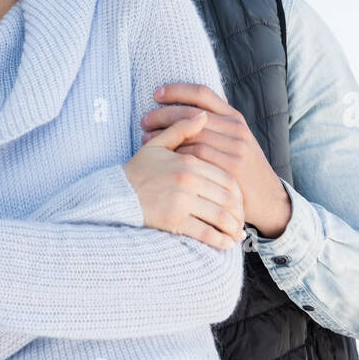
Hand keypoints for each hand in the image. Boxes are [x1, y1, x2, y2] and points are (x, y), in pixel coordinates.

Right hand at [124, 111, 245, 248]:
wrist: (116, 193)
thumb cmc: (138, 170)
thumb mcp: (159, 145)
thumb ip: (182, 129)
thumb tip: (203, 115)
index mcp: (189, 162)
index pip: (226, 178)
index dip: (238, 193)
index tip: (241, 202)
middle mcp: (188, 181)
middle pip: (227, 198)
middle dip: (239, 213)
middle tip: (243, 221)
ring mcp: (182, 201)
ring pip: (220, 217)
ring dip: (233, 228)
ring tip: (237, 234)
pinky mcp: (174, 221)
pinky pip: (205, 233)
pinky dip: (220, 240)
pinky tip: (226, 244)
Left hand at [140, 84, 292, 238]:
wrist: (268, 198)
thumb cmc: (243, 168)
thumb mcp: (235, 140)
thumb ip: (215, 125)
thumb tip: (181, 111)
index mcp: (235, 117)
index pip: (203, 93)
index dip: (178, 90)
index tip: (157, 93)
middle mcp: (236, 129)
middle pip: (192, 113)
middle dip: (163, 114)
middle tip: (144, 120)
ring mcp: (234, 148)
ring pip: (191, 134)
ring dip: (165, 135)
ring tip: (146, 138)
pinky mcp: (230, 168)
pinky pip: (196, 156)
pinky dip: (176, 154)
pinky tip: (163, 156)